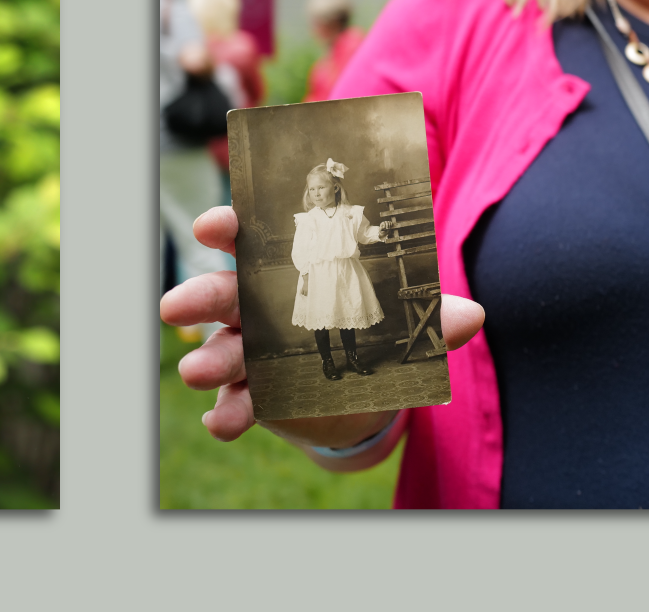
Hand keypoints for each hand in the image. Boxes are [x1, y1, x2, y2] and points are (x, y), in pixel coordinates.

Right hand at [160, 206, 484, 457]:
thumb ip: (430, 317)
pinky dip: (228, 412)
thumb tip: (473, 315)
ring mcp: (253, 353)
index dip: (231, 229)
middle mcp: (260, 307)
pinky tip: (220, 422)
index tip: (211, 226)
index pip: (254, 240)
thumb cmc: (372, 330)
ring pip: (225, 351)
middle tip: (175, 306)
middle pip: (225, 295)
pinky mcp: (256, 395)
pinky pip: (238, 402)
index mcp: (290, 270)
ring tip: (195, 372)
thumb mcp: (404, 321)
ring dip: (209, 360)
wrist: (364, 389)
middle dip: (201, 298)